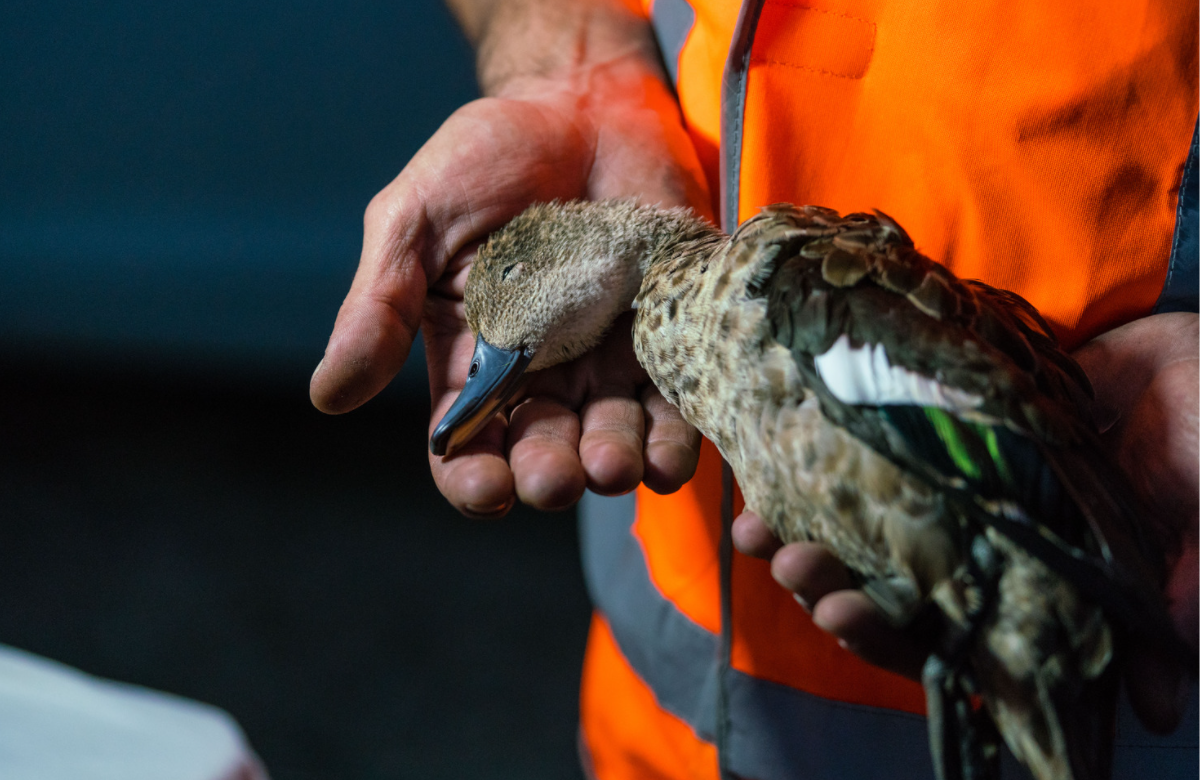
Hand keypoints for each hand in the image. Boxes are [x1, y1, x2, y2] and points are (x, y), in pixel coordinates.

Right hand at [310, 5, 707, 516]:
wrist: (580, 100)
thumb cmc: (484, 159)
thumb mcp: (414, 223)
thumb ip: (379, 307)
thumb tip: (327, 396)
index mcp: (472, 362)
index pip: (466, 448)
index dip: (473, 480)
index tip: (488, 488)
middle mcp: (544, 377)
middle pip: (546, 455)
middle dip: (552, 475)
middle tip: (558, 475)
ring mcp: (610, 358)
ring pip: (616, 440)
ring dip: (617, 464)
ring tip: (615, 462)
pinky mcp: (668, 333)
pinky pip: (678, 401)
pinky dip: (678, 434)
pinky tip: (671, 445)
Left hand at [734, 312, 1198, 731]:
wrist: (1196, 358)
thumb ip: (1188, 588)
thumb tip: (1161, 704)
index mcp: (1032, 597)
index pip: (946, 644)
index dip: (891, 639)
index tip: (843, 615)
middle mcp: (982, 557)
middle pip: (886, 593)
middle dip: (829, 588)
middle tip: (790, 563)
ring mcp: (952, 499)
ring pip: (863, 536)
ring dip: (805, 537)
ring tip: (757, 528)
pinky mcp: (934, 440)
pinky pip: (863, 461)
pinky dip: (816, 465)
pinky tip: (767, 462)